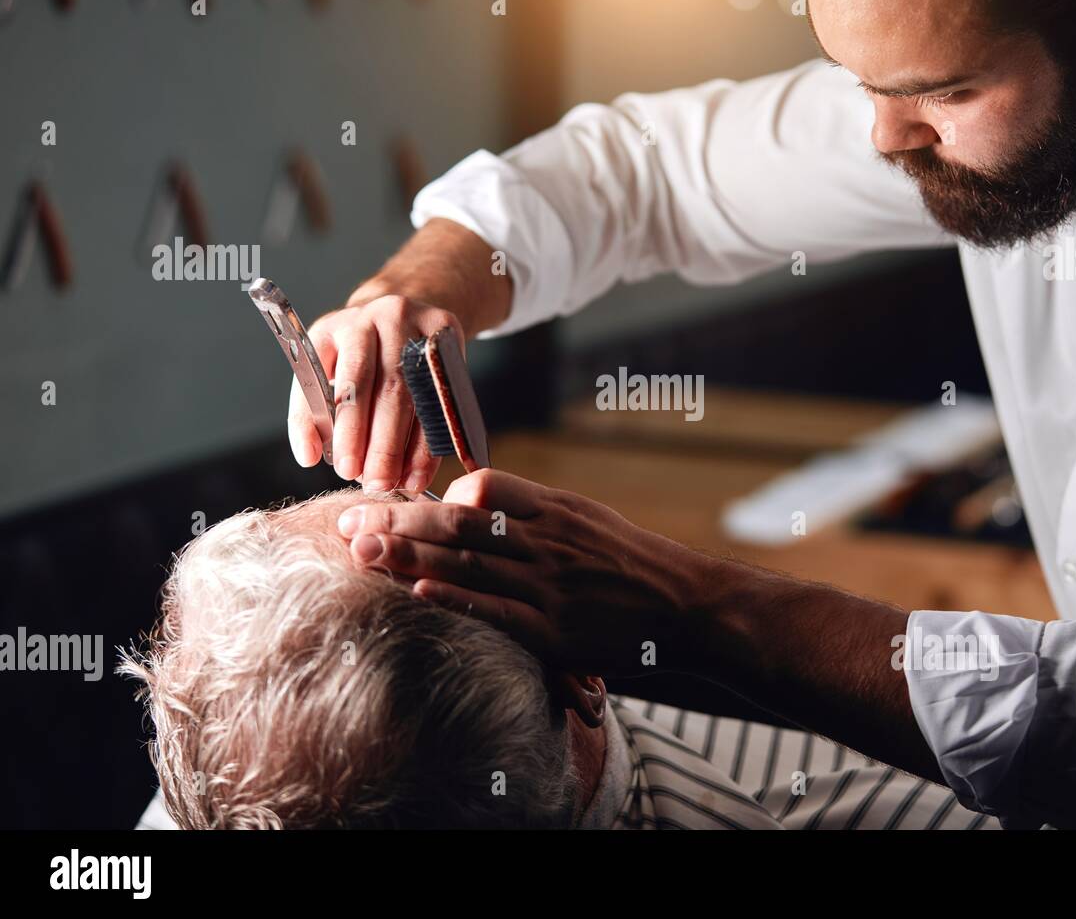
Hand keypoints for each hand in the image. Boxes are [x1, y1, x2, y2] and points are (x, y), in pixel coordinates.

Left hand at [288, 294, 464, 493]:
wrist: (397, 313)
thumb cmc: (354, 354)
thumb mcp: (324, 370)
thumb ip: (311, 412)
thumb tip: (309, 456)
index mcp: (341, 325)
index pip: (349, 380)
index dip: (349, 427)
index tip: (346, 468)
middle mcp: (382, 317)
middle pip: (389, 388)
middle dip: (382, 444)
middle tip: (377, 483)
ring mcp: (420, 323)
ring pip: (421, 395)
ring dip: (410, 447)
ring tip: (399, 482)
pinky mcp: (447, 334)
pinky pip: (444, 396)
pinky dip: (433, 440)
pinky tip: (422, 468)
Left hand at [334, 469, 721, 675]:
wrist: (690, 605)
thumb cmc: (636, 564)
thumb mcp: (589, 522)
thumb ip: (537, 515)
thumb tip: (480, 505)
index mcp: (555, 509)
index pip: (484, 484)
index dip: (435, 493)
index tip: (394, 502)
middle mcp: (547, 539)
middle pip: (460, 520)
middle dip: (398, 517)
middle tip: (347, 517)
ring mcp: (550, 584)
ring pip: (468, 562)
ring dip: (408, 554)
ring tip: (360, 550)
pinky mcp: (555, 629)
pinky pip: (496, 609)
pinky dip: (455, 597)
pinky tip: (418, 590)